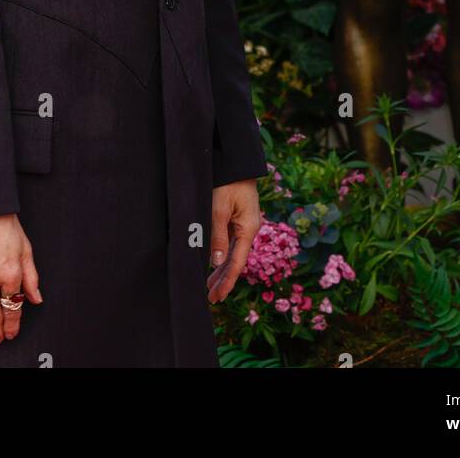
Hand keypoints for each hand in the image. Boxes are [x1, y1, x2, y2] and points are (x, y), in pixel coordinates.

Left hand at [206, 180, 260, 304]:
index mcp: (248, 228)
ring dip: (222, 269)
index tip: (216, 297)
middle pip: (235, 260)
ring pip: (232, 252)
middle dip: (223, 280)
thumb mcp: (219, 208)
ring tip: (210, 285)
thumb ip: (217, 236)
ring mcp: (244, 223)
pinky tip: (216, 262)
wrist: (236, 160)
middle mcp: (249, 229)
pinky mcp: (239, 217)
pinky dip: (222, 255)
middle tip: (211, 299)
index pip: (236, 262)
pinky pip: (230, 241)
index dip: (226, 281)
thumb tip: (217, 263)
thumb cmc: (228, 181)